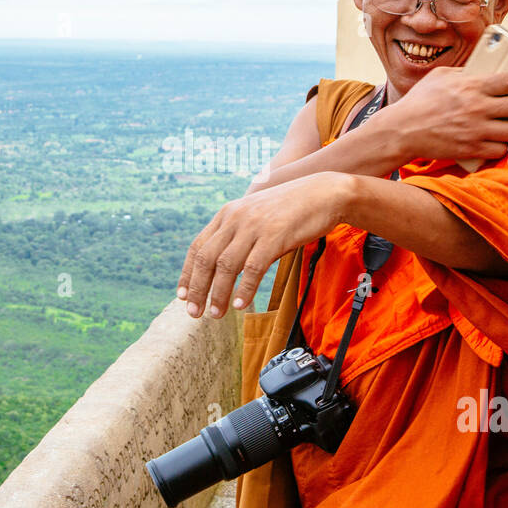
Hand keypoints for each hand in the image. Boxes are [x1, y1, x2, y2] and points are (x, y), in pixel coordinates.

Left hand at [176, 171, 351, 319]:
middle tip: (195, 312)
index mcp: (228, 214)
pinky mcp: (275, 235)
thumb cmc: (292, 209)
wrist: (324, 193)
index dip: (188, 274)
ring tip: (216, 314)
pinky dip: (244, 288)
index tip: (183, 296)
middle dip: (197, 288)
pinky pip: (253, 267)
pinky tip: (241, 304)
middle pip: (206, 258)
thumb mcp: (256, 215)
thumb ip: (239, 234)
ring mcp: (255, 226)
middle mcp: (236, 218)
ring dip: (218, 293)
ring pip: (226, 265)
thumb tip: (225, 264)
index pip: (198, 247)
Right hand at [388, 60, 507, 161]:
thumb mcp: (441, 76)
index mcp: (472, 86)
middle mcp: (478, 108)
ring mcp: (476, 130)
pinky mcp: (472, 149)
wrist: (401, 131)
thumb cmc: (419, 101)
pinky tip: (500, 140)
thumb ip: (465, 73)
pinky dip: (503, 145)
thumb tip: (482, 70)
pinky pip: (500, 148)